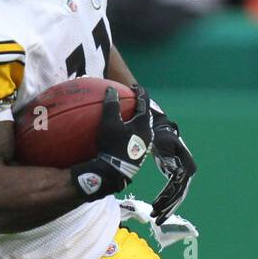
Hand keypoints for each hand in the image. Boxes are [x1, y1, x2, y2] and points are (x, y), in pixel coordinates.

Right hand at [68, 84, 152, 199]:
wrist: (114, 171)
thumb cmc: (111, 146)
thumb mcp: (109, 123)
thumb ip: (111, 105)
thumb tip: (111, 90)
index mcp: (143, 123)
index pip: (145, 101)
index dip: (139, 91)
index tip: (133, 86)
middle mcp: (148, 134)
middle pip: (145, 115)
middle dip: (139, 106)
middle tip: (131, 101)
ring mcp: (145, 145)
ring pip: (143, 127)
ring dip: (136, 120)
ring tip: (127, 117)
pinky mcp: (140, 155)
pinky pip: (138, 137)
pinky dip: (132, 131)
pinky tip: (123, 135)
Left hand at [146, 103, 195, 222]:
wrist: (162, 132)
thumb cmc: (162, 137)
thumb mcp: (164, 145)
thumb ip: (169, 159)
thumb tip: (175, 173)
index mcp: (188, 166)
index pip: (178, 186)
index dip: (168, 198)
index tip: (157, 206)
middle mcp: (188, 173)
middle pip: (178, 195)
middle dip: (166, 207)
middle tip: (155, 217)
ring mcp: (184, 176)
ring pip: (176, 197)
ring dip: (165, 208)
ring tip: (155, 218)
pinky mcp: (177, 178)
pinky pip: (172, 193)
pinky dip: (165, 202)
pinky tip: (156, 210)